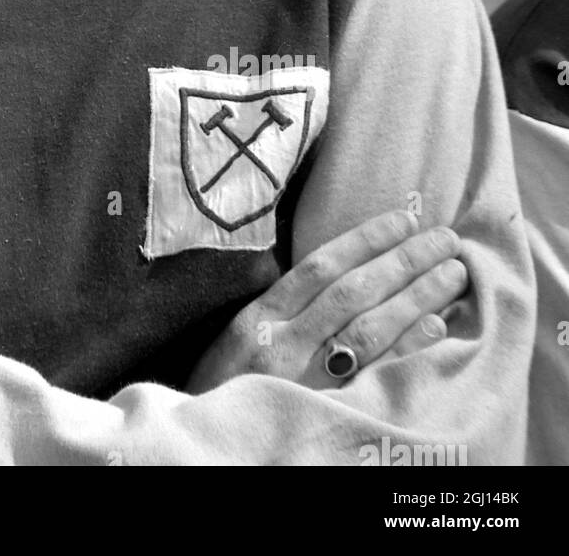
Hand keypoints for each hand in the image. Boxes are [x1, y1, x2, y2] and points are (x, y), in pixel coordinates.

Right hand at [187, 210, 467, 393]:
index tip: (404, 219)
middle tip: (445, 240)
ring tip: (453, 274)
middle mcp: (284, 343)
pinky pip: (376, 375)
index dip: (366, 239)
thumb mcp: (240, 336)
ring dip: (416, 297)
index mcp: (261, 317)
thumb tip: (342, 267)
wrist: (212, 445)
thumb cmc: (229, 385)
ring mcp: (307, 381)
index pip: (322, 266)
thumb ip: (284, 307)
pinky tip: (437, 327)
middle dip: (403, 261)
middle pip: (353, 292)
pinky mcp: (328, 412)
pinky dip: (408, 348)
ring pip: (370, 330)